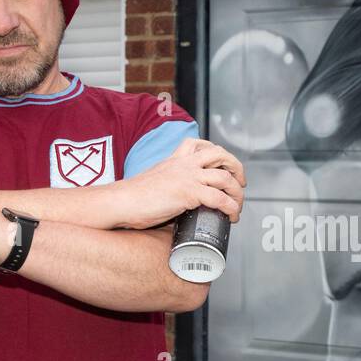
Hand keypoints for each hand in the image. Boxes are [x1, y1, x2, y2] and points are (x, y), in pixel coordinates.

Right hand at [113, 138, 246, 228]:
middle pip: (220, 154)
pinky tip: (231, 216)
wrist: (121, 202)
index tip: (223, 165)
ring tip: (237, 206)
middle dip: (236, 167)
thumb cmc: (133, 198)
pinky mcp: (188, 193)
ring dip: (237, 193)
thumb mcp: (155, 182)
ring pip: (225, 177)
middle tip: (240, 183)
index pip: (199, 144)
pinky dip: (230, 208)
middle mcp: (183, 164)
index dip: (216, 153)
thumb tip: (180, 202)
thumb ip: (170, 184)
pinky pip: (219, 198)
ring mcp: (187, 177)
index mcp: (174, 160)